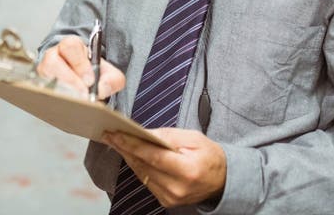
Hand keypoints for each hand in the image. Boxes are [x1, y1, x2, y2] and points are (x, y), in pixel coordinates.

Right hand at [36, 36, 124, 98]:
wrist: (82, 84)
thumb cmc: (91, 74)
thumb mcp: (108, 74)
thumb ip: (112, 79)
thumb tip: (102, 88)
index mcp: (72, 46)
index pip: (70, 46)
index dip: (80, 63)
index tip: (89, 80)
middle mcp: (54, 55)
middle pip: (52, 60)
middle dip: (69, 79)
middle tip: (83, 93)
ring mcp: (44, 70)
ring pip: (45, 77)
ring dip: (62, 90)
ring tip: (75, 100)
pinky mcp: (40, 85)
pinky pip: (42, 92)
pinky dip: (55, 100)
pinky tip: (66, 106)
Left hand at [103, 128, 226, 207]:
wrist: (223, 180)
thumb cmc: (209, 156)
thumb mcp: (193, 138)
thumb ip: (168, 135)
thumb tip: (144, 133)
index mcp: (187, 170)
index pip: (152, 156)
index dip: (131, 144)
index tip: (115, 134)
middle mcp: (177, 187)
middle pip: (143, 165)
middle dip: (125, 148)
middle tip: (110, 134)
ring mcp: (171, 197)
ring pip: (142, 173)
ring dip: (128, 157)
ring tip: (116, 141)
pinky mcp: (166, 201)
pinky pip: (146, 181)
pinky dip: (138, 167)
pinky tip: (131, 155)